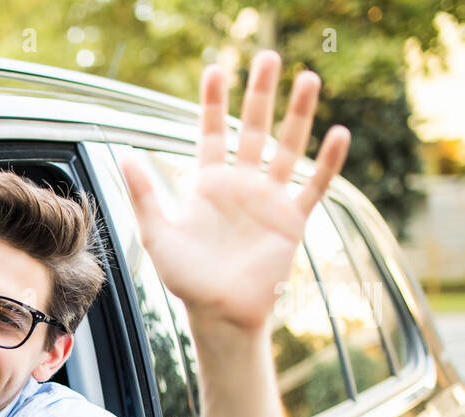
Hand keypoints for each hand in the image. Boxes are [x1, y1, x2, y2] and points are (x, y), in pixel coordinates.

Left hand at [118, 50, 350, 331]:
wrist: (220, 313)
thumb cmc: (187, 279)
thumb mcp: (159, 234)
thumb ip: (145, 195)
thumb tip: (126, 155)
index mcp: (207, 184)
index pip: (212, 133)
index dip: (214, 102)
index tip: (215, 69)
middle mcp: (240, 185)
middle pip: (253, 129)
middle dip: (260, 94)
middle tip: (267, 56)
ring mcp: (268, 200)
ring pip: (287, 148)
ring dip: (298, 115)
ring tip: (308, 78)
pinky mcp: (292, 220)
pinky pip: (313, 186)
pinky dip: (327, 162)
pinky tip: (338, 133)